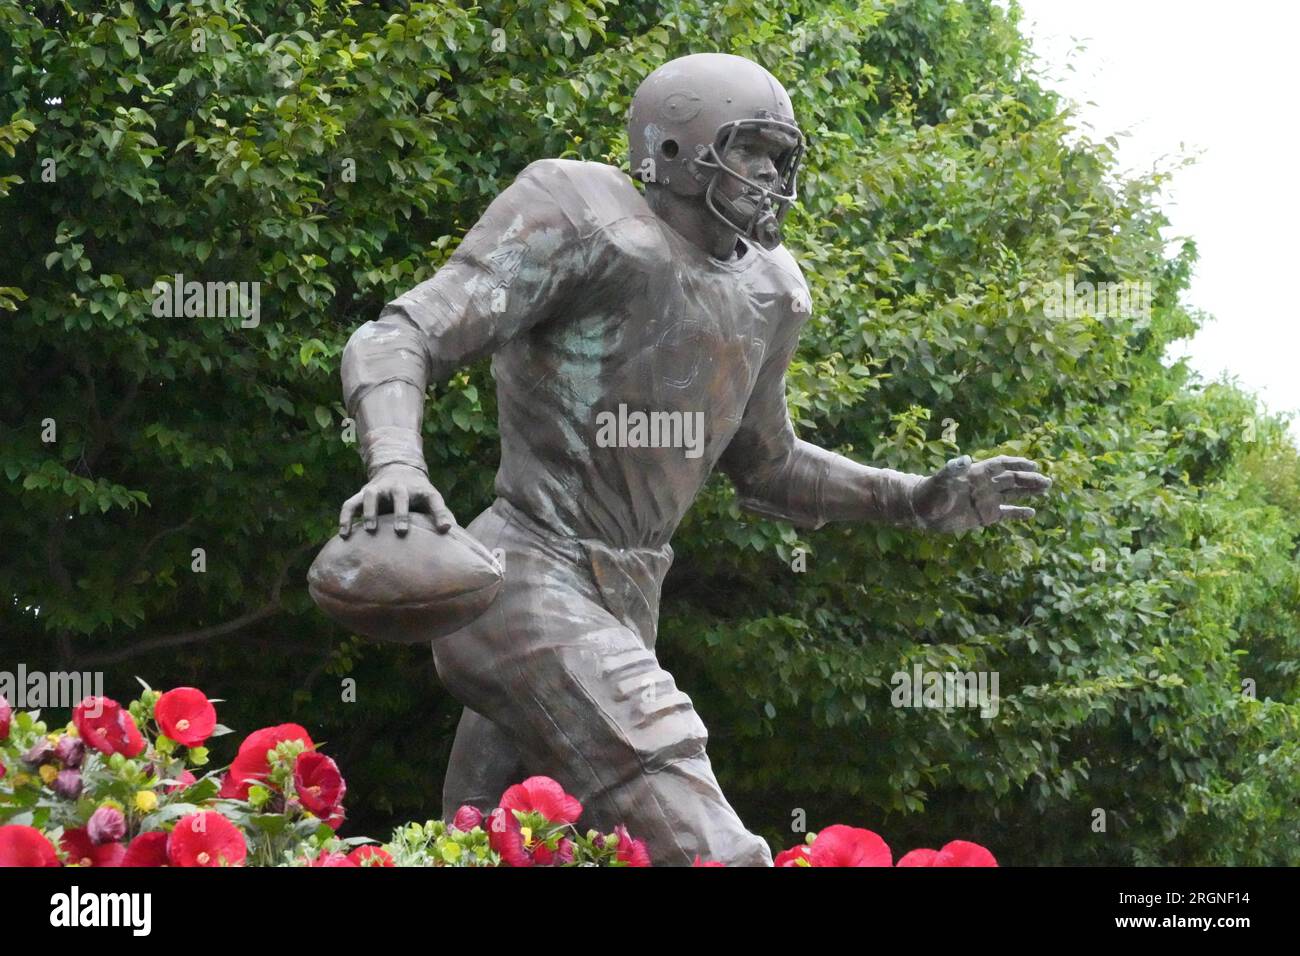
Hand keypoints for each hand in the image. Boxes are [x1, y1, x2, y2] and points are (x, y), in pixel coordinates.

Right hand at [337, 463, 456, 537]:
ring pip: (371, 496)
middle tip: (401, 531)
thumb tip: (450, 531)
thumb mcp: (431, 499)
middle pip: (399, 495)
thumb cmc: (418, 492)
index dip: (440, 513)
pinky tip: (344, 534)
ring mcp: (378, 489)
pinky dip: (345, 517)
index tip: (444, 528)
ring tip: (370, 530)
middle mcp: (398, 487)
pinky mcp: (362, 493)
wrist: (397, 469)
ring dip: (370, 511)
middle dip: (400, 512)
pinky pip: (350, 503)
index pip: (434, 499)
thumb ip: (441, 514)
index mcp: (419, 490)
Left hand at [911, 454, 1050, 532]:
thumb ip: (953, 469)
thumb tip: (964, 458)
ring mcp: (986, 500)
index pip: (1001, 465)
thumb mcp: (941, 480)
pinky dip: (1018, 512)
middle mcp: (985, 485)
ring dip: (1029, 491)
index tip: (1033, 465)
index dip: (1016, 464)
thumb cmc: (931, 492)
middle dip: (1029, 479)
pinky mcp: (985, 515)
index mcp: (977, 473)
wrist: (923, 510)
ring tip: (1046, 490)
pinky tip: (1032, 513)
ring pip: (1013, 494)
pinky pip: (1006, 513)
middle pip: (1012, 479)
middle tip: (1047, 481)